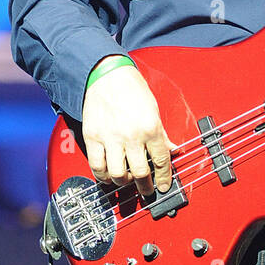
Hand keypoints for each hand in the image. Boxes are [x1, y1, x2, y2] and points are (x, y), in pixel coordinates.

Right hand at [81, 58, 177, 198]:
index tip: (163, 186)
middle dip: (145, 186)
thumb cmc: (132, 89)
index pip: (161, 161)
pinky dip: (102, 175)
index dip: (164, 178)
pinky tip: (107, 176)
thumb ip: (162, 134)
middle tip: (146, 190)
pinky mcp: (93, 137)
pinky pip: (97, 165)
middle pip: (140, 173)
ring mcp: (111, 137)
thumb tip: (172, 150)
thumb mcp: (154, 110)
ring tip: (126, 181)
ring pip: (118, 174)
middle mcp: (131, 135)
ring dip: (124, 182)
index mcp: (151, 128)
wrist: (107, 74)